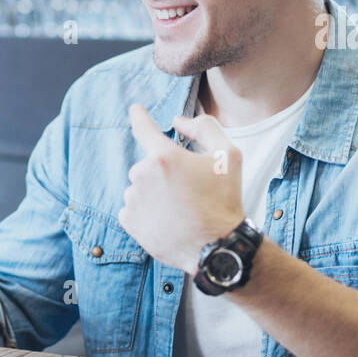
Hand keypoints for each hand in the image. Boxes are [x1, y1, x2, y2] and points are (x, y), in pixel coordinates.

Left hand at [118, 103, 246, 274]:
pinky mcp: (129, 221)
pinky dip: (146, 212)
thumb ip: (205, 128)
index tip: (135, 109)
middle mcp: (142, 175)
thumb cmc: (224, 200)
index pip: (144, 128)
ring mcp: (133, 200)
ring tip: (180, 210)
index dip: (139, 116)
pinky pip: (132, 208)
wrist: (217, 246)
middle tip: (188, 191)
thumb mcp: (228, 157)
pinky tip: (167, 221)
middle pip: (147, 165)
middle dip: (164, 173)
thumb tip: (178, 121)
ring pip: (140, 188)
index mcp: (164, 157)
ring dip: (155, 194)